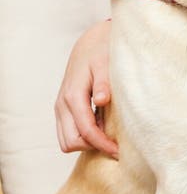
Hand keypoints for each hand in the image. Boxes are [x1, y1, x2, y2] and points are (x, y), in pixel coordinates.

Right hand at [54, 19, 117, 156]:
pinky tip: (101, 126)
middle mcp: (62, 104)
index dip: (102, 145)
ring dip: (86, 143)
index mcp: (73, 96)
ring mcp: (60, 107)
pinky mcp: (63, 108)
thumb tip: (102, 101)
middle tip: (115, 144)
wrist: (89, 42)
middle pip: (71, 142)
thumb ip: (103, 83)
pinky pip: (67, 132)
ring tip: (108, 134)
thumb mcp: (105, 63)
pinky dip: (82, 136)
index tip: (119, 152)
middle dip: (92, 147)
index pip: (85, 131)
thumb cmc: (101, 52)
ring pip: (66, 141)